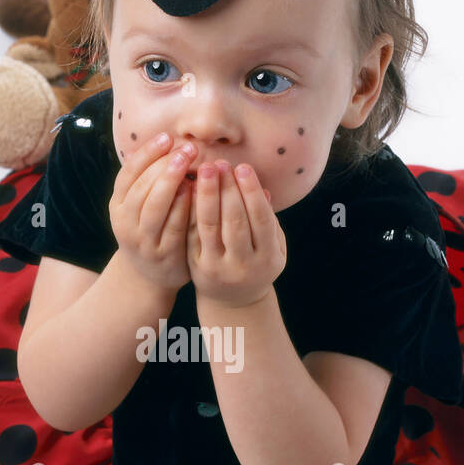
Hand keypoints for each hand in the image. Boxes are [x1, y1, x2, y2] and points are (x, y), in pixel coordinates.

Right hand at [108, 132, 196, 293]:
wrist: (148, 276)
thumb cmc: (150, 230)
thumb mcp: (140, 205)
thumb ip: (150, 180)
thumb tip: (171, 141)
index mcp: (118, 204)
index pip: (129, 173)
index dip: (147, 153)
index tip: (167, 137)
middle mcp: (125, 222)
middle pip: (141, 188)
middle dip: (163, 165)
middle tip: (185, 149)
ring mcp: (143, 240)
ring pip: (154, 207)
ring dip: (171, 182)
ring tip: (188, 164)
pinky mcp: (163, 254)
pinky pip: (173, 227)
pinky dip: (183, 208)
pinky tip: (195, 192)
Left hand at [187, 160, 285, 307]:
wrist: (233, 301)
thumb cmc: (257, 264)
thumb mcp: (272, 248)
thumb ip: (269, 221)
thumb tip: (262, 188)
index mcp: (267, 259)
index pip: (260, 220)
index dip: (251, 192)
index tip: (243, 167)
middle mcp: (242, 266)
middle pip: (234, 221)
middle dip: (228, 190)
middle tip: (221, 164)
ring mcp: (217, 267)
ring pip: (210, 226)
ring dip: (207, 195)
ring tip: (206, 170)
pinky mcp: (196, 267)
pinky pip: (193, 233)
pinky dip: (191, 209)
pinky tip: (190, 188)